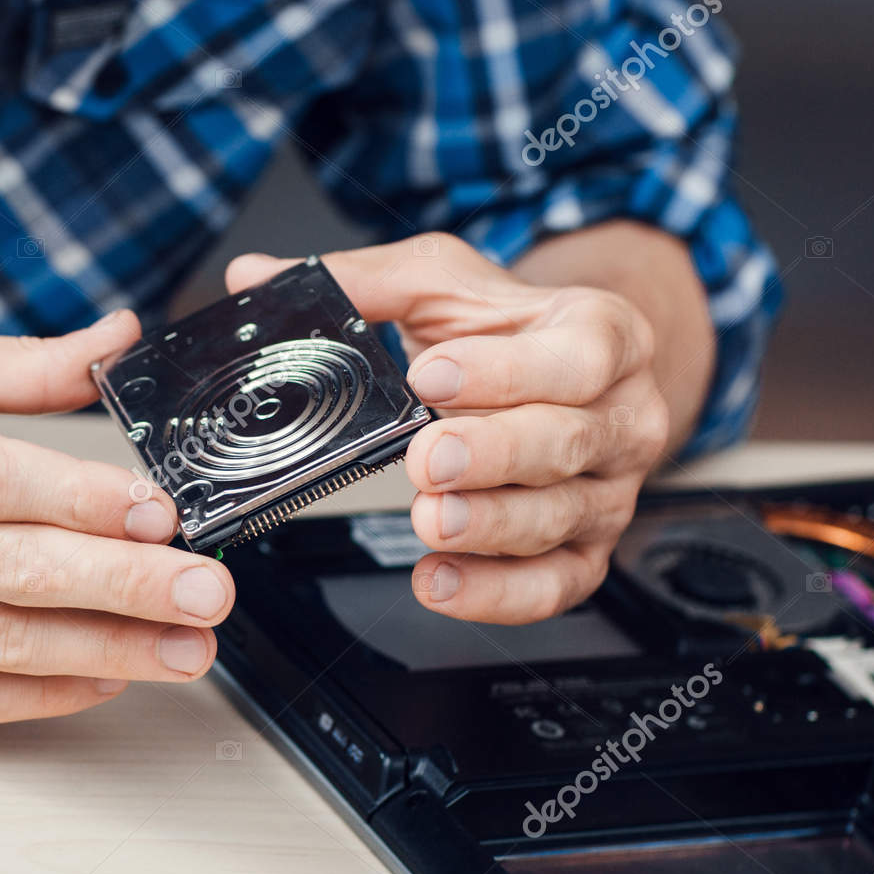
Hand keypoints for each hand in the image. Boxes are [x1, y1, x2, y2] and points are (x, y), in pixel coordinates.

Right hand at [0, 312, 234, 721]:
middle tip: (205, 592)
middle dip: (121, 587)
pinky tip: (106, 680)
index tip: (161, 511)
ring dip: (102, 651)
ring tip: (183, 647)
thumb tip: (116, 341)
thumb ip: (16, 365)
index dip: (82, 501)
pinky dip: (39, 694)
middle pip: (7, 571)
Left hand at [227, 234, 668, 622]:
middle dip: (493, 454)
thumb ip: (359, 281)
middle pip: (570, 441)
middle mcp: (620, 416)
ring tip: (431, 523)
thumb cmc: (507, 331)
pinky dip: (496, 594)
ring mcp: (607, 490)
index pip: (576, 357)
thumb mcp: (441, 284)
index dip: (506, 371)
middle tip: (429, 460)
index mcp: (601, 336)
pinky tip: (438, 582)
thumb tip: (253, 279)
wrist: (568, 377)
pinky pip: (554, 585)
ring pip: (560, 517)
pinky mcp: (586, 550)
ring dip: (490, 527)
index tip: (432, 376)